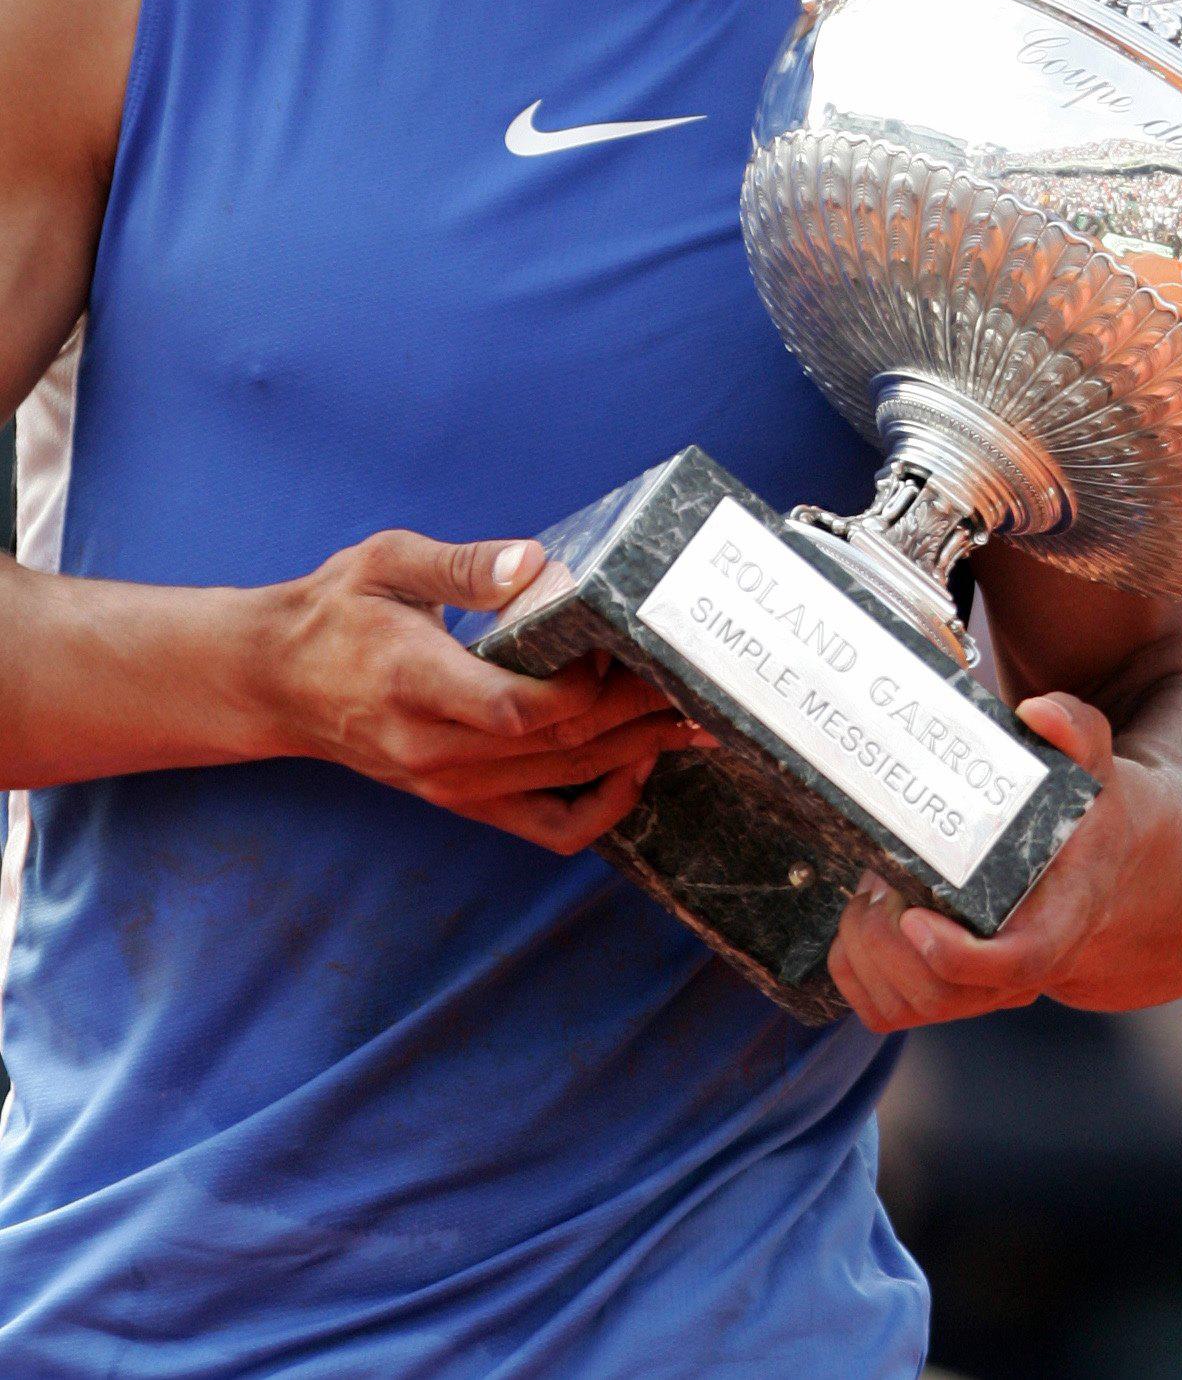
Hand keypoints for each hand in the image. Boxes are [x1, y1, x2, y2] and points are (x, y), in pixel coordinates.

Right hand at [260, 529, 709, 852]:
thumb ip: (463, 564)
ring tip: (696, 718)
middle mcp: (431, 747)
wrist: (277, 681)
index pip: (513, 708)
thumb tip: (536, 562)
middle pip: (555, 746)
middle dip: (635, 714)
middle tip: (698, 680)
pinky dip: (602, 808)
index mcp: (412, 680)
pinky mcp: (460, 800)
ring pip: (562, 784)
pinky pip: (547, 827)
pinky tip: (638, 767)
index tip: (620, 644)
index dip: (581, 687)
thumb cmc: (338, 609)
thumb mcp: (387, 562)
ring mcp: (447, 784)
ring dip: (637, 753)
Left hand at [827, 692, 1171, 1031]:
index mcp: (1061, 919)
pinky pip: (879, 1010)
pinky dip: (852, 968)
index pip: (1020, 964)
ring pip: (901, 1006)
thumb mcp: (1094, 766)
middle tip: (878, 876)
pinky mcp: (943, 997)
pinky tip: (865, 913)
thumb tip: (1036, 713)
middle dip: (884, 937)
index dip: (961, 956)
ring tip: (873, 887)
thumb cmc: (1083, 817)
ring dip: (863, 948)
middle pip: (939, 991)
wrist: (1093, 871)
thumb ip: (1075, 730)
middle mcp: (1019, 970)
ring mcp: (979, 993)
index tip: (913, 918)